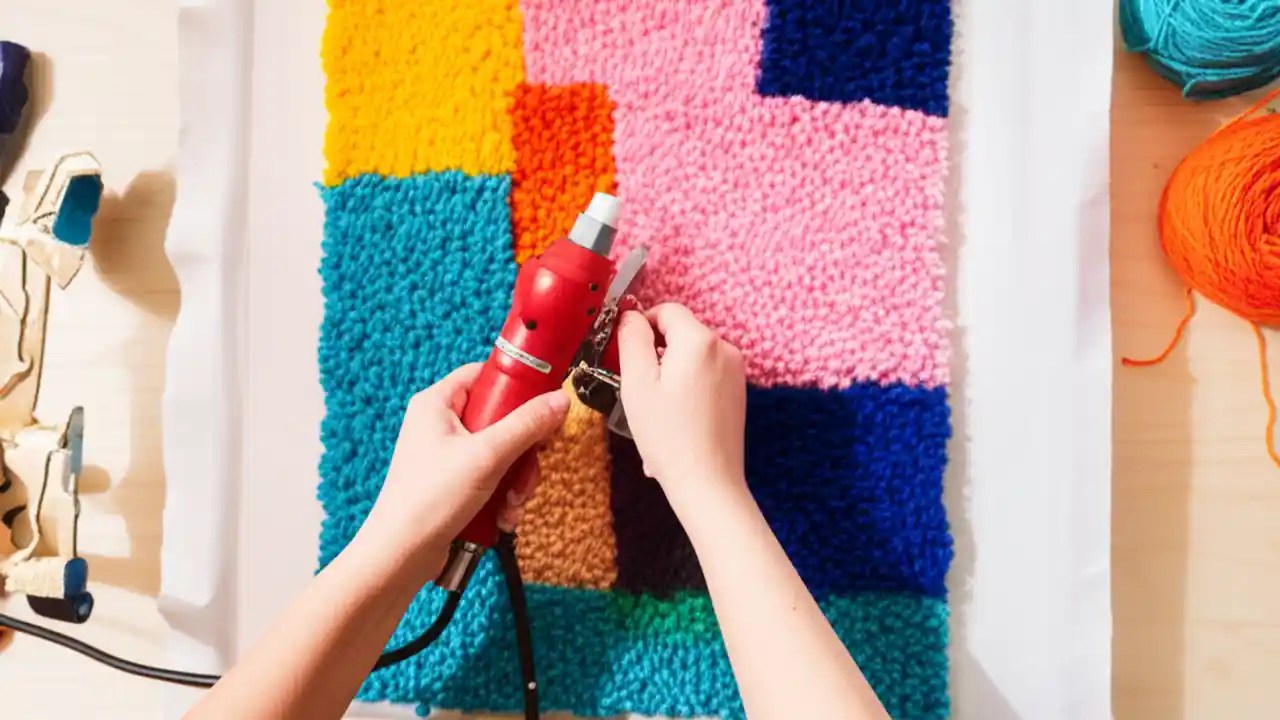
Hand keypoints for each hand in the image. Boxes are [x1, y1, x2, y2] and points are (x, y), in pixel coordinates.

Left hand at [358, 363, 569, 573]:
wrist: (401, 556)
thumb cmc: (428, 500)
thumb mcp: (487, 456)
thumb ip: (527, 425)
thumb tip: (559, 400)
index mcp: (438, 404)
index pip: (486, 375)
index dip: (517, 385)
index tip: (544, 402)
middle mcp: (441, 425)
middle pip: (502, 417)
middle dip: (523, 449)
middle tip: (528, 466)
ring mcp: (449, 455)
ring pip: (504, 451)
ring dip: (517, 478)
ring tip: (511, 502)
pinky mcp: (456, 483)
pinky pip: (494, 477)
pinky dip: (504, 496)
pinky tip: (502, 517)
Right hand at [617, 303, 747, 511]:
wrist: (708, 483)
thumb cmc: (669, 437)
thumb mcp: (637, 383)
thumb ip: (631, 339)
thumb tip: (630, 316)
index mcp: (700, 341)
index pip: (666, 310)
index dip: (641, 325)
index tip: (625, 352)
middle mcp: (725, 349)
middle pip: (679, 334)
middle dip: (655, 355)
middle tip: (638, 390)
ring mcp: (735, 371)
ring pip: (690, 357)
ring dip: (669, 375)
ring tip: (657, 413)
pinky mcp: (737, 392)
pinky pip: (704, 377)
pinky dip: (685, 391)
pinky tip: (674, 422)